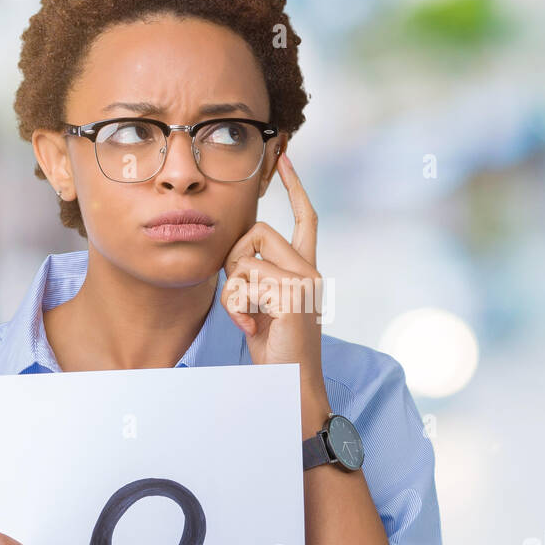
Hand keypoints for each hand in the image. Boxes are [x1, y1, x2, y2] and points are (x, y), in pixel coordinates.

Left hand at [220, 152, 326, 396]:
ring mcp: (305, 282)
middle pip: (258, 229)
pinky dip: (237, 306)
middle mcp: (311, 270)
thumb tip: (235, 259)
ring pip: (245, 256)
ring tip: (246, 317)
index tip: (286, 157)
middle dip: (233, 259)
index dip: (295, 187)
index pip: (307, 218)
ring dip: (232, 289)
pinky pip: (245, 280)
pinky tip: (250, 327)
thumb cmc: (274, 353)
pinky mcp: (293, 296)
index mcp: (306, 270)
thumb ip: (255, 279)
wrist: (292, 387)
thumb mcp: (262, 307)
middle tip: (239, 298)